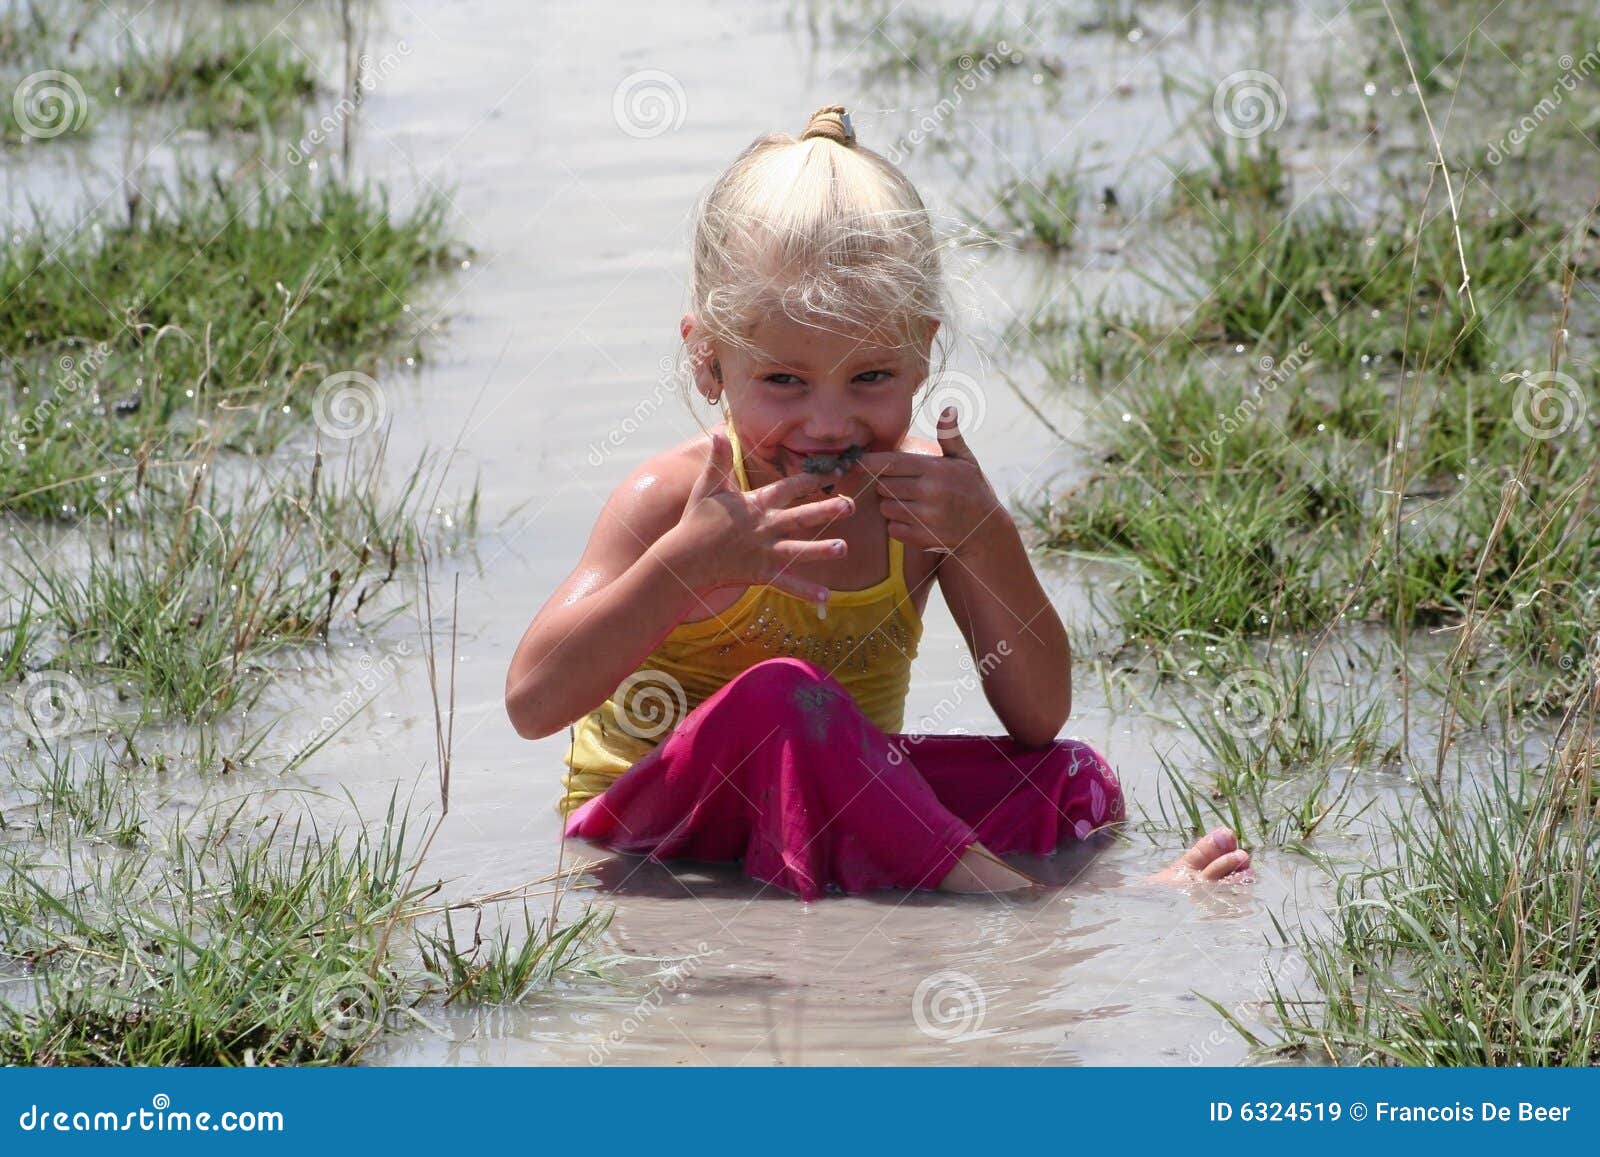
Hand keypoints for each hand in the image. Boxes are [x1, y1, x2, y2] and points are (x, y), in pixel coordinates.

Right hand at [665, 431, 854, 601]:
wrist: (684, 559)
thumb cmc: (696, 521)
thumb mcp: (708, 487)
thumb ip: (719, 460)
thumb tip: (717, 432)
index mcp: (756, 505)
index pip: (789, 488)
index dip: (812, 479)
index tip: (834, 473)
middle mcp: (765, 527)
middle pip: (800, 516)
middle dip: (826, 510)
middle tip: (851, 505)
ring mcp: (764, 552)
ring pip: (798, 550)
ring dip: (821, 550)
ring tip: (844, 548)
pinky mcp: (760, 574)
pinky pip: (787, 583)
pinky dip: (805, 591)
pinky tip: (826, 596)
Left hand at [856, 408, 1004, 556]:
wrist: (986, 529)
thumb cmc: (972, 489)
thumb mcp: (965, 460)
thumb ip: (950, 436)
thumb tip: (948, 409)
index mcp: (935, 469)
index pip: (890, 464)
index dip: (868, 462)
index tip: (854, 461)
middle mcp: (928, 492)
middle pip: (883, 485)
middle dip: (887, 484)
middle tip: (903, 485)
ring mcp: (925, 517)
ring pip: (885, 507)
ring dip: (891, 505)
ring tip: (911, 502)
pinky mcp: (921, 537)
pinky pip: (892, 528)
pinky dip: (898, 524)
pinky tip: (915, 519)